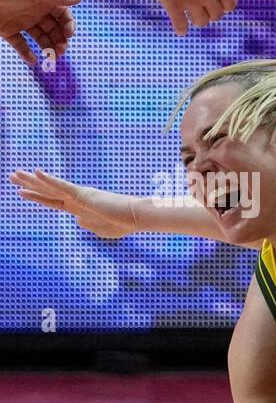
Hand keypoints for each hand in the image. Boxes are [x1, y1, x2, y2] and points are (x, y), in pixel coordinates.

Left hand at [0, 0, 78, 63]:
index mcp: (44, 1)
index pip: (63, 16)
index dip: (69, 25)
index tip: (68, 34)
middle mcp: (35, 12)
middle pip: (54, 30)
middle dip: (60, 41)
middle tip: (61, 51)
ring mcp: (22, 22)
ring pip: (40, 39)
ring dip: (48, 49)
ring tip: (51, 58)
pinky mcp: (8, 31)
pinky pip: (20, 45)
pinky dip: (27, 54)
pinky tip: (33, 61)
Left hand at [9, 169, 138, 238]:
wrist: (136, 217)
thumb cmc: (123, 223)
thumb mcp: (101, 230)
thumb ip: (88, 225)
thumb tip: (77, 220)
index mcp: (79, 208)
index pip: (53, 201)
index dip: (37, 196)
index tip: (22, 191)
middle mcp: (76, 200)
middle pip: (47, 191)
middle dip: (29, 184)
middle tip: (12, 175)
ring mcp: (78, 196)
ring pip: (50, 187)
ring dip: (31, 180)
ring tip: (14, 174)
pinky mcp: (83, 194)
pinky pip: (62, 186)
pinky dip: (49, 180)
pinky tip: (35, 172)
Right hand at [136, 0, 240, 33]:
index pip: (230, 4)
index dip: (224, 6)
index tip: (215, 3)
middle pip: (216, 16)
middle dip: (209, 13)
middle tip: (199, 7)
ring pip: (200, 22)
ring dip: (196, 20)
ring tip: (189, 14)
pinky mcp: (172, 2)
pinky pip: (181, 25)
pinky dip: (181, 29)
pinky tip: (180, 28)